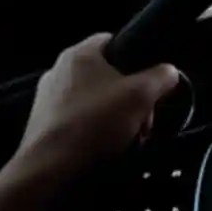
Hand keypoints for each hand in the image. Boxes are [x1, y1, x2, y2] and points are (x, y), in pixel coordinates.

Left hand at [15, 33, 179, 176]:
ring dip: (116, 116)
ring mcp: (46, 99)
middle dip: (131, 96)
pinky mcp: (42, 126)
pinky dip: (95, 131)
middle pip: (107, 75)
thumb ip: (162, 77)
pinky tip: (105, 148)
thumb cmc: (96, 122)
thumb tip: (169, 72)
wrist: (49, 170)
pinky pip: (78, 120)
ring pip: (95, 100)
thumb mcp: (141, 95)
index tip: (151, 81)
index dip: (137, 57)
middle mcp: (58, 70)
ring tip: (128, 138)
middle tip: (144, 117)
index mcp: (78, 53)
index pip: (114, 40)